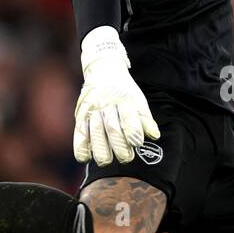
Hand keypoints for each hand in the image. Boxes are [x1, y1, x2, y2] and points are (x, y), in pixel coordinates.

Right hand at [74, 27, 160, 165]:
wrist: (103, 71)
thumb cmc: (125, 92)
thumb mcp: (138, 100)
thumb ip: (145, 119)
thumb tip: (154, 136)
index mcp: (124, 99)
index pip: (128, 117)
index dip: (133, 131)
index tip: (137, 143)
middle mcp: (106, 103)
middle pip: (111, 126)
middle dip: (118, 144)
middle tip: (125, 158)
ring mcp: (92, 108)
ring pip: (94, 130)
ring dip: (99, 148)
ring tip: (106, 161)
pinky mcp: (80, 114)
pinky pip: (79, 131)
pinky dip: (80, 145)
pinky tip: (84, 158)